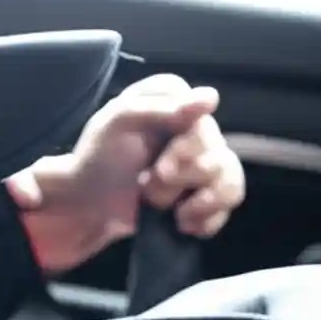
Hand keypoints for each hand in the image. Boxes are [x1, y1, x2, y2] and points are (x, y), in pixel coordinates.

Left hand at [7, 74, 244, 273]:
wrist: (90, 201)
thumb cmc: (99, 156)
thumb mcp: (117, 124)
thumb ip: (159, 108)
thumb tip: (211, 98)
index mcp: (172, 98)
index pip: (202, 113)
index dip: (186, 145)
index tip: (162, 168)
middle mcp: (194, 124)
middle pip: (214, 150)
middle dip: (177, 177)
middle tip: (147, 185)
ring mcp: (206, 156)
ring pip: (229, 177)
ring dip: (191, 201)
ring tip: (158, 206)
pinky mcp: (210, 186)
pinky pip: (230, 199)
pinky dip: (207, 217)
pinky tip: (181, 222)